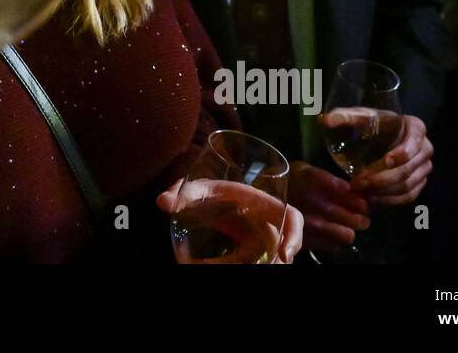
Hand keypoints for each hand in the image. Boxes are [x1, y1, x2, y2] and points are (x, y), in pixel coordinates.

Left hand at [158, 178, 302, 263]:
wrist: (209, 202)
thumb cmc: (208, 192)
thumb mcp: (196, 189)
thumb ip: (180, 193)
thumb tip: (163, 201)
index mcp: (260, 203)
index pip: (291, 216)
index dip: (294, 234)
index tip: (284, 254)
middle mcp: (267, 223)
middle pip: (287, 247)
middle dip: (280, 262)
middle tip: (266, 269)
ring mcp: (262, 240)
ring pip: (273, 260)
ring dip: (264, 265)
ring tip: (236, 266)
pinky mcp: (254, 253)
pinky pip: (258, 263)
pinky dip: (248, 266)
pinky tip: (226, 266)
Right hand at [288, 160, 369, 251]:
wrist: (261, 195)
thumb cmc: (287, 179)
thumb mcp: (307, 169)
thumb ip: (331, 179)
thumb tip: (355, 188)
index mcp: (321, 185)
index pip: (359, 201)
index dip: (364, 203)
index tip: (361, 202)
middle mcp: (318, 206)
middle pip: (359, 221)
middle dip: (361, 218)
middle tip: (357, 215)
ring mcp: (313, 226)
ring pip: (348, 236)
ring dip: (348, 230)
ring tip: (343, 225)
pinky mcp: (307, 240)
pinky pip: (333, 246)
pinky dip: (334, 240)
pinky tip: (328, 231)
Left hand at [344, 114, 432, 205]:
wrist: (385, 135)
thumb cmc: (373, 124)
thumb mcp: (360, 116)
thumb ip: (343, 116)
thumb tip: (323, 119)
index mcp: (415, 128)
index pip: (412, 144)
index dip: (400, 154)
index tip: (384, 162)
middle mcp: (425, 148)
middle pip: (407, 170)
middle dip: (382, 179)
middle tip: (358, 183)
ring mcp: (424, 167)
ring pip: (407, 186)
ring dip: (383, 192)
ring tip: (360, 191)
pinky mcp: (419, 182)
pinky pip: (408, 196)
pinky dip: (390, 200)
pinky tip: (371, 199)